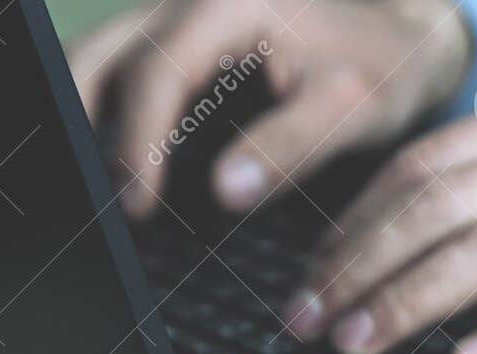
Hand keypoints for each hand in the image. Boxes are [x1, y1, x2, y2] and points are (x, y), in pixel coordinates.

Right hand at [67, 0, 473, 217]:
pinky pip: (119, 78)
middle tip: (97, 208)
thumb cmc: (378, 70)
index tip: (136, 210)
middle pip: (97, 59)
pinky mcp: (171, 45)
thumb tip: (226, 194)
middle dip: (81, 130)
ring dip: (85, 125)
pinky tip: (115, 177)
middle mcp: (186, 1)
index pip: (154, 76)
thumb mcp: (352, 110)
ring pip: (96, 64)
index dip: (136, 146)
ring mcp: (170, 18)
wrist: (395, 38)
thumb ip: (291, 148)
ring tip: (97, 196)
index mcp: (225, 7)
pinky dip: (106, 124)